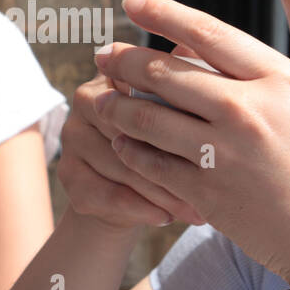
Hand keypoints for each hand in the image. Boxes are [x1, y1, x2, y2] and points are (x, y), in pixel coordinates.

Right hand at [57, 65, 207, 232]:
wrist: (134, 192)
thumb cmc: (173, 145)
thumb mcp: (187, 118)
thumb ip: (197, 96)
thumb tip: (222, 89)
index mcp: (119, 73)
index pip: (148, 96)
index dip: (184, 123)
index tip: (219, 148)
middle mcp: (88, 98)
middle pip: (132, 129)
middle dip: (174, 161)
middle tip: (215, 186)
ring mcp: (73, 136)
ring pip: (120, 163)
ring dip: (160, 191)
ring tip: (197, 208)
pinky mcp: (67, 173)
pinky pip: (103, 193)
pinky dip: (137, 208)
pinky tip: (165, 217)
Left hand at [92, 0, 289, 284]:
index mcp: (281, 82)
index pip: (209, 33)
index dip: (163, 13)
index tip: (133, 2)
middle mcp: (246, 108)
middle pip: (165, 71)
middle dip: (125, 59)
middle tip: (104, 54)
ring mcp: (221, 150)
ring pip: (148, 116)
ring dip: (117, 104)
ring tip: (101, 99)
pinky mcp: (205, 191)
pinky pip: (151, 162)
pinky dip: (131, 151)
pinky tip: (121, 144)